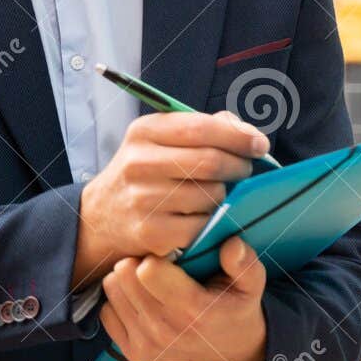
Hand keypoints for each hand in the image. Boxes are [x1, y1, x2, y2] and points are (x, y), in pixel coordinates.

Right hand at [72, 110, 269, 285]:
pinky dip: (210, 222)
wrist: (101, 216)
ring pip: (212, 195)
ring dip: (224, 196)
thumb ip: (202, 127)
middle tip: (245, 170)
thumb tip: (247, 133)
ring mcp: (143, 199)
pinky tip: (201, 216)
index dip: (237, 136)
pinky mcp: (151, 233)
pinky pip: (203, 226)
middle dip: (239, 166)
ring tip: (214, 194)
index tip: (259, 144)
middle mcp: (138, 163)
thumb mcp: (159, 140)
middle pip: (210, 162)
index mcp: (143, 132)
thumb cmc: (144, 173)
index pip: (200, 127)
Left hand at [98, 236, 267, 360]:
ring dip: (126, 280)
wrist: (230, 350)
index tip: (168, 259)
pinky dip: (120, 302)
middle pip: (124, 275)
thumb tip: (231, 244)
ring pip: (111, 289)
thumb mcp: (250, 284)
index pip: (146, 270)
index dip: (155, 256)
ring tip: (150, 283)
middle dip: (137, 263)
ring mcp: (146, 345)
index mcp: (192, 311)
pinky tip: (142, 302)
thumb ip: (244, 263)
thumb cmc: (235, 307)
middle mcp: (164, 331)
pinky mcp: (133, 354)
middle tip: (157, 267)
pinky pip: (106, 311)